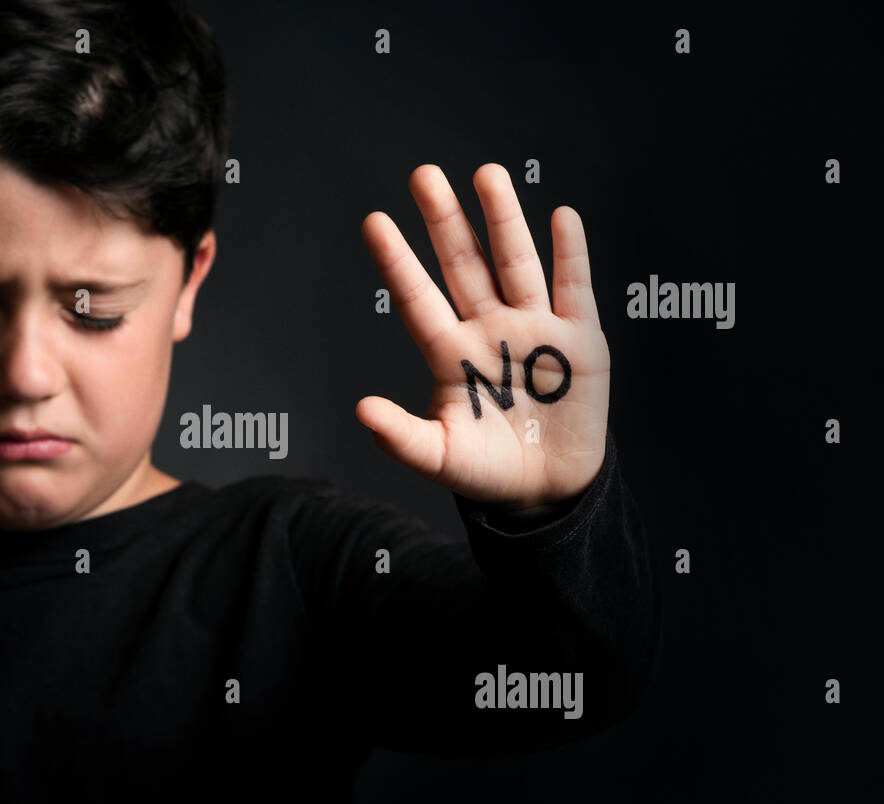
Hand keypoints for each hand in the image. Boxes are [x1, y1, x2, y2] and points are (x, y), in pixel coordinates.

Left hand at [357, 163, 609, 510]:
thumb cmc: (488, 472)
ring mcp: (535, 329)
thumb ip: (402, 437)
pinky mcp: (580, 340)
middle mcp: (489, 329)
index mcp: (450, 354)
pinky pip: (575, 288)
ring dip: (503, 220)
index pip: (417, 298)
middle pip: (464, 265)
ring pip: (516, 263)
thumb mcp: (440, 458)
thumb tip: (361, 410)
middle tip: (423, 175)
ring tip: (486, 174)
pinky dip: (571, 254)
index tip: (374, 222)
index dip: (397, 261)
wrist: (547, 490)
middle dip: (445, 221)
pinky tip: (561, 217)